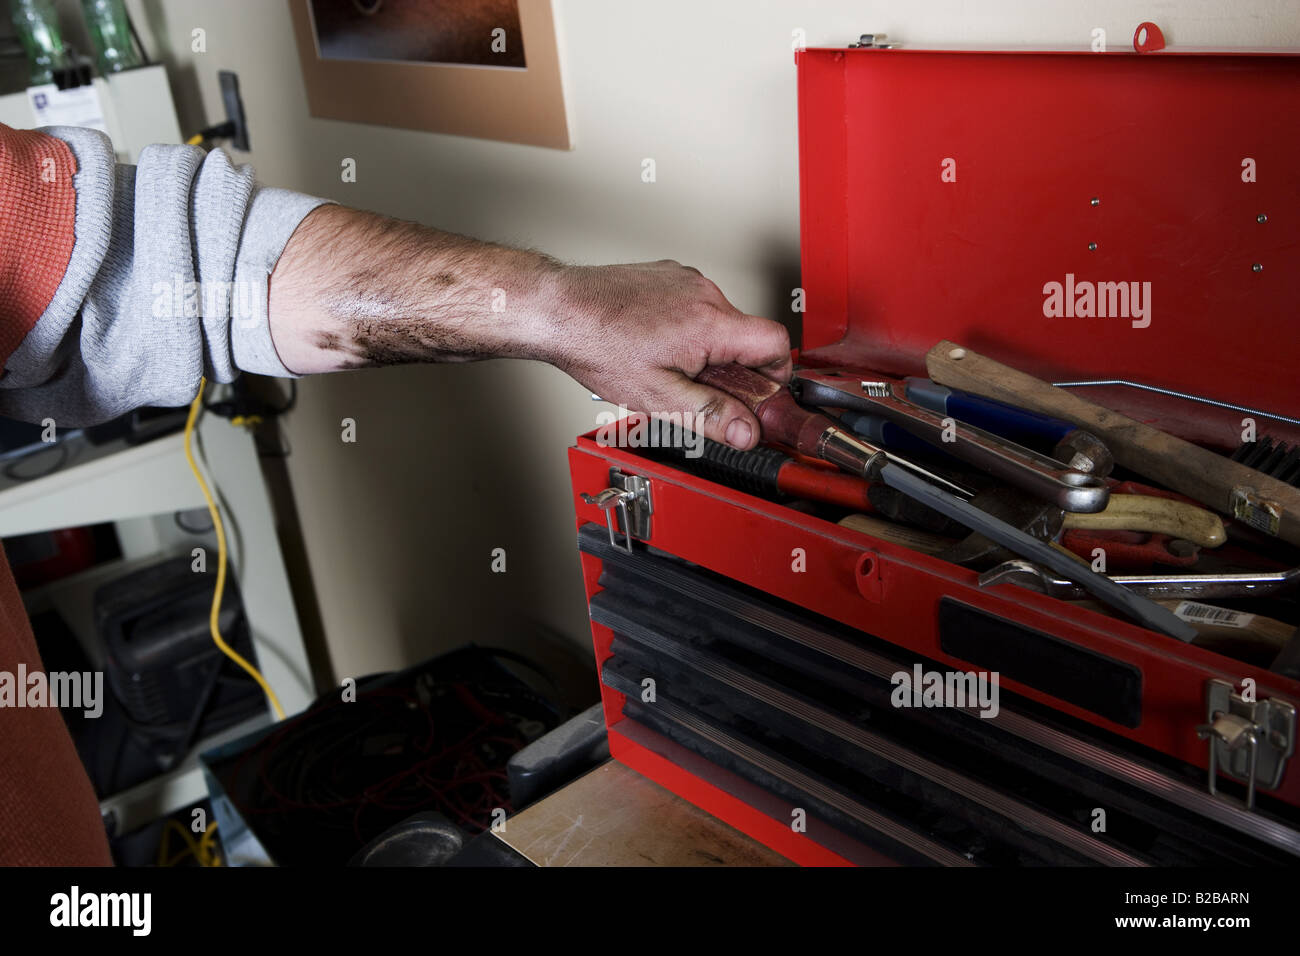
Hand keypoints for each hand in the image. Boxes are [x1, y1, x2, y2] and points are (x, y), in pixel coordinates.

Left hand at [540, 260, 791, 449]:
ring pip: (721, 320)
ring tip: (670, 365)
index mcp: (710, 323)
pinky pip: (696, 304)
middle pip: (747, 335)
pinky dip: (688, 327)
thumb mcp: (659, 396)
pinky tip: (657, 343)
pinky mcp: (670, 275)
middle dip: (734, 367)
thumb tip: (746, 432)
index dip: (777, 374)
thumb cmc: (598, 345)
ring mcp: (687, 280)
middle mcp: (704, 293)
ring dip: (709, 347)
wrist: (559, 309)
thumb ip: (710, 415)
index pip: (776, 343)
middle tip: (704, 391)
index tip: (762, 394)